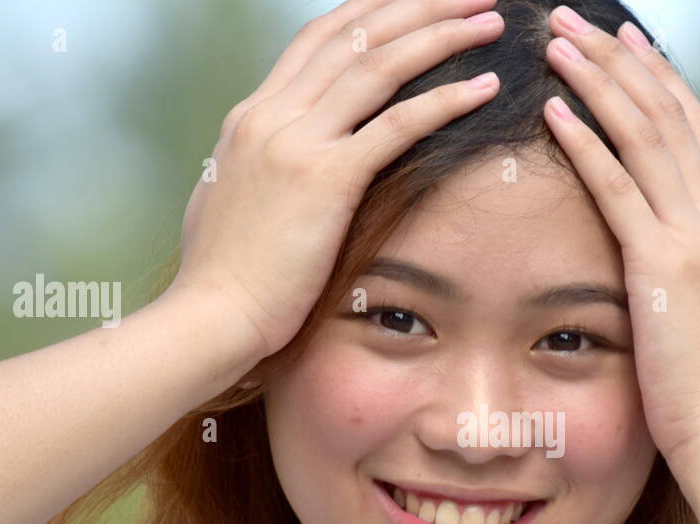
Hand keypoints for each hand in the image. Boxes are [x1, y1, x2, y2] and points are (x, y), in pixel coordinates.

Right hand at [168, 0, 506, 360]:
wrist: (210, 316)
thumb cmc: (225, 277)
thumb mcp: (234, 201)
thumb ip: (262, 168)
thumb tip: (281, 162)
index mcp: (251, 117)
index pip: (318, 41)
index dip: (371, 14)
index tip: (414, 2)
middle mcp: (271, 115)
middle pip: (355, 35)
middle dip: (417, 5)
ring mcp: (296, 142)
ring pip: (380, 65)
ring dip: (441, 35)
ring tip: (489, 21)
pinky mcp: (325, 180)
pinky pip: (396, 125)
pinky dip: (445, 100)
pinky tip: (484, 87)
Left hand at [540, 6, 699, 470]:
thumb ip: (688, 274)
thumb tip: (664, 258)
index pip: (695, 133)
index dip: (660, 82)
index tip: (629, 43)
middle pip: (669, 115)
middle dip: (621, 61)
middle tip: (579, 19)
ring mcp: (697, 237)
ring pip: (645, 136)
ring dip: (598, 80)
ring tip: (557, 39)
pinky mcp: (663, 265)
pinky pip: (618, 189)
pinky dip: (586, 143)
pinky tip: (553, 109)